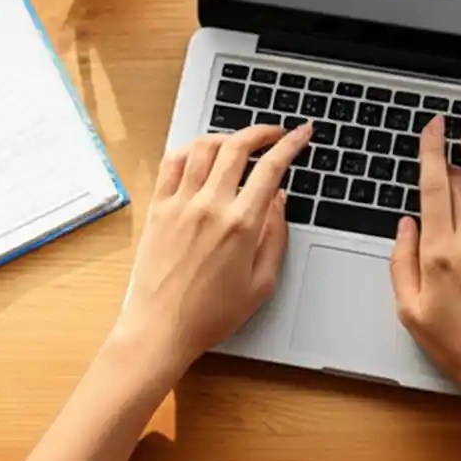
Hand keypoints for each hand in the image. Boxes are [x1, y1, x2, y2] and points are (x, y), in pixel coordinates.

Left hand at [113, 124, 311, 374]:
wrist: (161, 329)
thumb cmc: (210, 315)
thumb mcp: (262, 283)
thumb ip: (276, 237)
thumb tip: (279, 201)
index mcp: (240, 225)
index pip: (271, 168)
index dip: (291, 144)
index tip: (301, 133)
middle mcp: (209, 207)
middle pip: (237, 146)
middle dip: (262, 131)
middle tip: (274, 132)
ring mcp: (180, 204)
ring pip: (204, 147)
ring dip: (226, 136)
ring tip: (240, 142)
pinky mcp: (158, 209)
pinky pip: (172, 163)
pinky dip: (190, 149)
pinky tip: (201, 153)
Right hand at [390, 116, 460, 399]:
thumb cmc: (458, 346)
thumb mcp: (410, 310)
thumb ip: (401, 263)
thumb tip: (404, 226)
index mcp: (439, 254)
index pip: (432, 188)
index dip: (431, 152)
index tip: (432, 129)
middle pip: (459, 184)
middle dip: (450, 159)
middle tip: (445, 145)